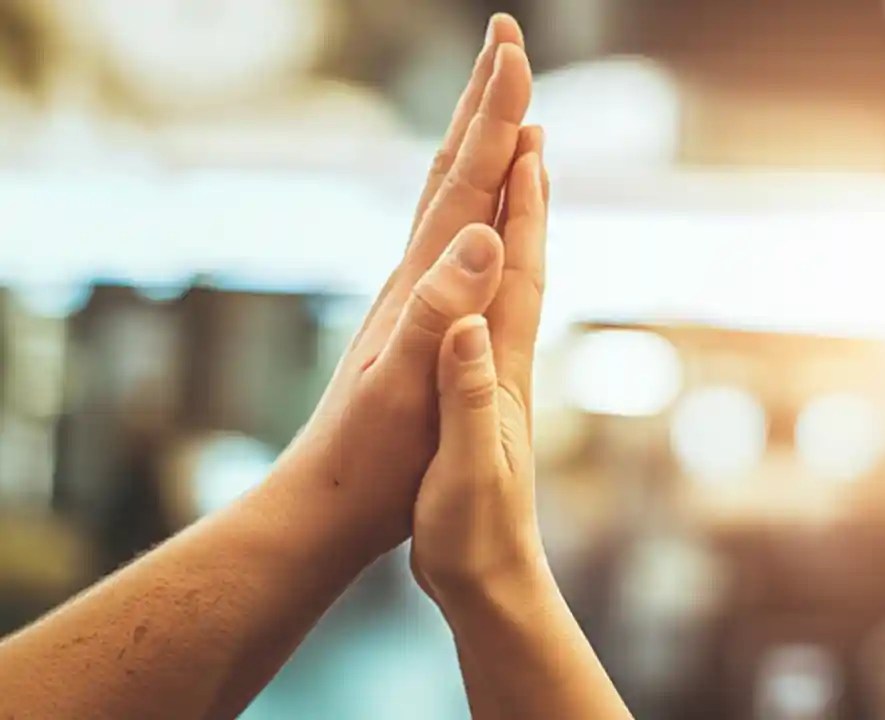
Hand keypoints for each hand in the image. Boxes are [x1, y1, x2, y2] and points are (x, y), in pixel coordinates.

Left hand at [274, 15, 535, 558]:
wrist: (326, 501)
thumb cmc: (370, 458)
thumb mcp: (404, 388)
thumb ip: (439, 314)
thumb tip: (483, 237)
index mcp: (422, 283)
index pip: (464, 183)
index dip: (494, 119)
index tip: (517, 55)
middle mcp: (418, 275)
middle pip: (454, 170)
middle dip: (485, 103)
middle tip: (507, 40)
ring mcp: (417, 294)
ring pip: (452, 199)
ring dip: (480, 143)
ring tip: (505, 106)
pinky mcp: (420, 319)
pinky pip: (453, 239)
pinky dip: (475, 202)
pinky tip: (480, 207)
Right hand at [410, 134, 548, 599]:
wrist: (488, 580)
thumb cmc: (474, 532)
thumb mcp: (466, 467)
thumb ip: (466, 398)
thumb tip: (467, 323)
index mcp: (502, 371)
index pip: (518, 275)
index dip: (524, 211)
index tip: (531, 144)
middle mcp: (507, 364)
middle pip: (522, 266)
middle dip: (528, 200)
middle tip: (534, 134)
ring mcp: (495, 380)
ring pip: (507, 288)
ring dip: (511, 231)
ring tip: (514, 185)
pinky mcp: (476, 400)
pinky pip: (486, 317)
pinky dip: (485, 279)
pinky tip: (477, 275)